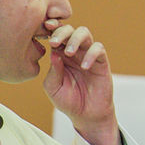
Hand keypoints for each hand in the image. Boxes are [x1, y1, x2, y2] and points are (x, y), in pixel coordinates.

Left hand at [42, 19, 120, 144]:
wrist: (86, 115)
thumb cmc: (68, 101)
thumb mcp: (53, 88)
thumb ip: (53, 71)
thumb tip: (54, 53)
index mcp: (59, 55)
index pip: (55, 35)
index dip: (50, 29)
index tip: (43, 29)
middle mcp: (74, 51)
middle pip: (69, 29)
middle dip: (61, 32)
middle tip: (54, 42)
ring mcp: (88, 55)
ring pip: (84, 33)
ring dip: (75, 39)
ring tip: (68, 52)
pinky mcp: (101, 62)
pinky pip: (98, 49)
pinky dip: (91, 54)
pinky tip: (84, 67)